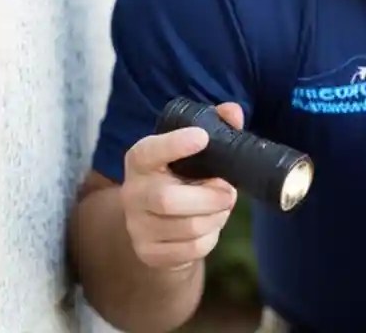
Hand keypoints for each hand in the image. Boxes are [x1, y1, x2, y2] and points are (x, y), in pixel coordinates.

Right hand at [119, 102, 244, 270]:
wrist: (155, 225)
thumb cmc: (179, 178)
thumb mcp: (191, 151)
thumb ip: (214, 126)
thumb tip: (233, 111)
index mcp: (140, 160)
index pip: (149, 152)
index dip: (174, 144)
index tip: (202, 137)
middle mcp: (132, 193)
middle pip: (168, 199)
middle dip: (209, 197)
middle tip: (229, 192)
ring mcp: (137, 226)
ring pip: (186, 227)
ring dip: (215, 218)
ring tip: (221, 208)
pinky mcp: (149, 253)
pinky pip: (190, 249)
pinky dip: (209, 238)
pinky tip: (208, 227)